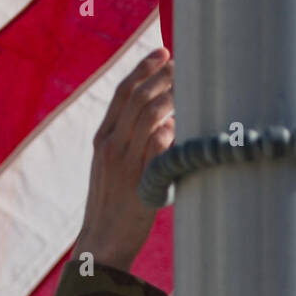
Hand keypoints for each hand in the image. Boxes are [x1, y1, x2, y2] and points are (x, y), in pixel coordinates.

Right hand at [73, 48, 174, 272]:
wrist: (101, 242)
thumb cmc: (112, 207)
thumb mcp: (111, 170)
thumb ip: (130, 144)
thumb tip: (165, 122)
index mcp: (102, 140)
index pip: (122, 93)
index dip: (144, 69)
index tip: (163, 52)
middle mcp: (109, 146)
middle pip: (138, 97)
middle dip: (164, 75)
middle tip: (186, 63)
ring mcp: (124, 162)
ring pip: (149, 115)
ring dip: (174, 97)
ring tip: (193, 88)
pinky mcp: (139, 180)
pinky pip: (159, 144)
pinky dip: (174, 130)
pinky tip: (187, 125)